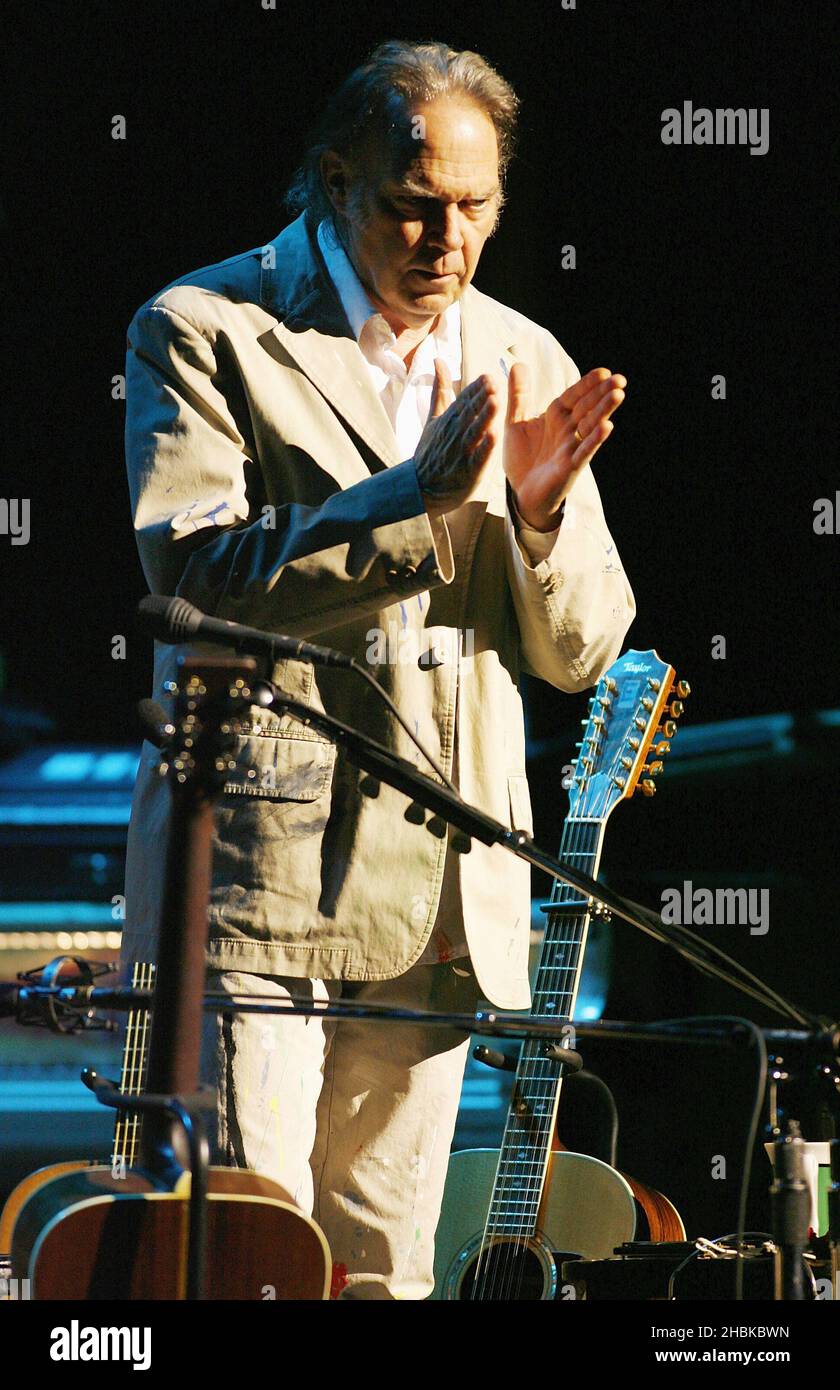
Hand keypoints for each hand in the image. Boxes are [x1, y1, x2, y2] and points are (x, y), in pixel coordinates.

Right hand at [414, 359, 500, 518]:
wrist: (420, 487)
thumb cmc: (431, 451)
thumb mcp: (433, 417)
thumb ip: (440, 389)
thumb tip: (439, 360)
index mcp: (449, 419)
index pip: (463, 399)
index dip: (476, 388)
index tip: (488, 376)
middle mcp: (454, 433)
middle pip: (469, 412)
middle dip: (481, 397)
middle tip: (494, 382)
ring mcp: (460, 452)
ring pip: (474, 432)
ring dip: (484, 417)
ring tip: (496, 402)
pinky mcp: (467, 472)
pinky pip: (477, 458)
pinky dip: (484, 448)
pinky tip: (494, 436)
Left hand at [504, 364, 625, 531]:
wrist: (520, 492)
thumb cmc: (522, 459)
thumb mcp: (515, 422)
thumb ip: (518, 395)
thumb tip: (518, 364)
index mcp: (556, 417)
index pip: (575, 396)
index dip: (587, 384)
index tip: (603, 371)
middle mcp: (567, 430)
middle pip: (587, 407)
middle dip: (602, 393)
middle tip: (620, 379)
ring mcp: (571, 448)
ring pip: (590, 426)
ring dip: (603, 411)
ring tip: (618, 395)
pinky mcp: (569, 466)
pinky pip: (584, 451)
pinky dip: (594, 439)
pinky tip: (606, 427)